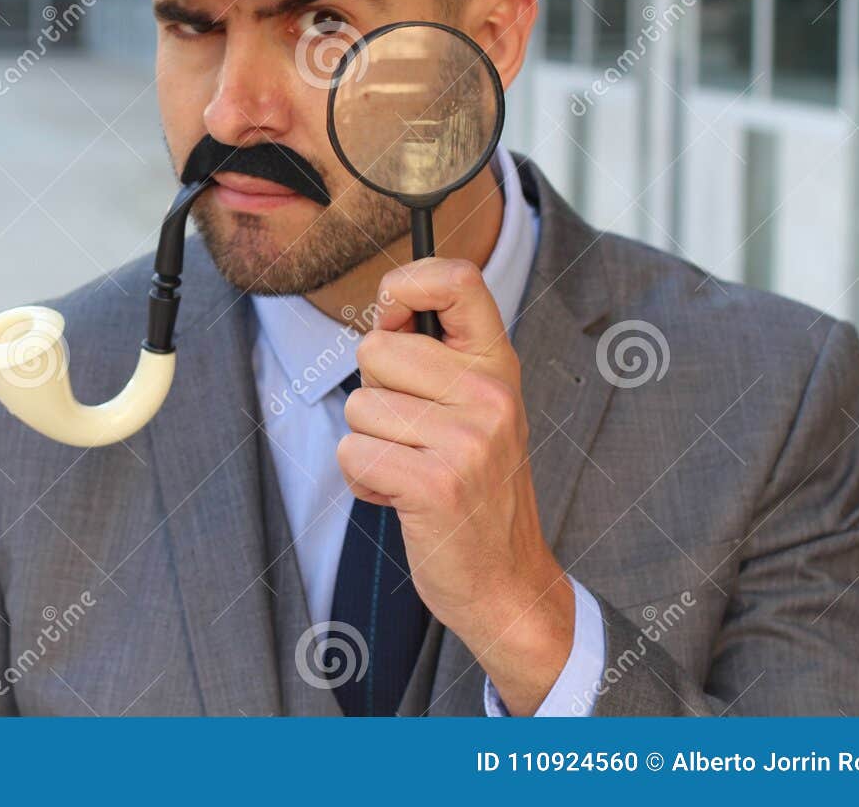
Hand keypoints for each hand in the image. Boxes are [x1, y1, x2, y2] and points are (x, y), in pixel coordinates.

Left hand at [338, 257, 573, 714]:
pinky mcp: (435, 484)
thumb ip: (435, 357)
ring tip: (410, 469)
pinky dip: (363, 480)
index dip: (407, 282)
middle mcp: (490, 394)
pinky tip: (400, 497)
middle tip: (412, 433)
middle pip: (375, 349)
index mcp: (499, 364)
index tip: (392, 313)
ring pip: (358, 406)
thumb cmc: (475, 486)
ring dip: (368, 443)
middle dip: (374, 393)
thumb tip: (383, 308)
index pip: (458, 279)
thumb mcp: (475, 407)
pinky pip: (353, 453)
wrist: (506, 579)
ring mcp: (467, 439)